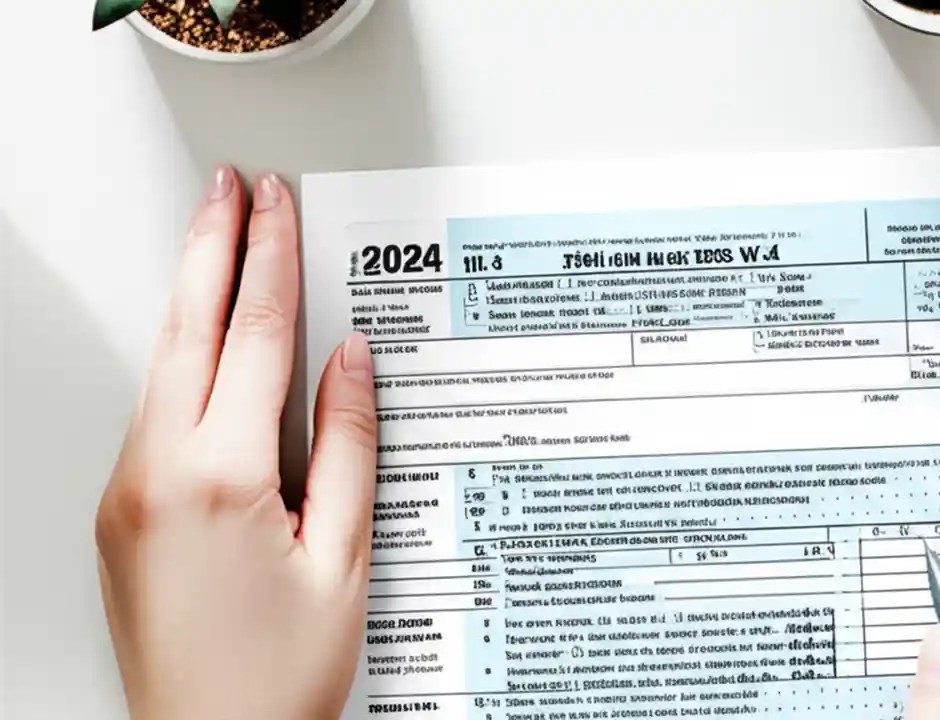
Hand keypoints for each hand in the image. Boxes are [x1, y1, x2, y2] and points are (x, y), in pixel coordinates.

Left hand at [95, 166, 376, 719]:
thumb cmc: (277, 677)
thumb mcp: (342, 560)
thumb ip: (348, 448)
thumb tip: (350, 364)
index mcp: (222, 477)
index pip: (257, 337)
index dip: (272, 261)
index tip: (277, 208)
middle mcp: (157, 472)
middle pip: (189, 326)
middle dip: (212, 245)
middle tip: (229, 188)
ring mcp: (126, 490)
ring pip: (161, 362)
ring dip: (192, 294)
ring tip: (212, 240)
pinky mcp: (118, 511)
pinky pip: (151, 409)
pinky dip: (180, 356)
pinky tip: (202, 339)